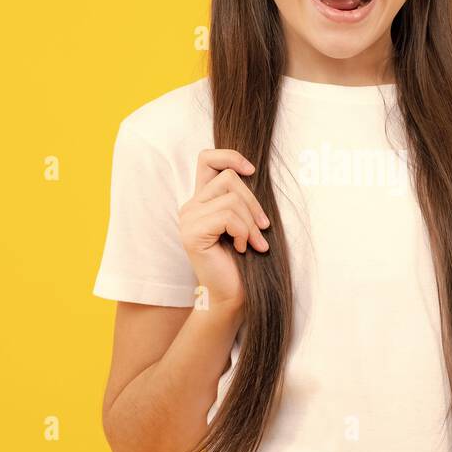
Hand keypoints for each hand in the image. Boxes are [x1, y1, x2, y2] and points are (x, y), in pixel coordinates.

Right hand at [177, 148, 270, 309]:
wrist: (232, 295)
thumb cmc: (243, 260)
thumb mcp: (245, 221)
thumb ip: (241, 198)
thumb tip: (252, 172)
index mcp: (201, 200)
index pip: (207, 159)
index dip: (230, 156)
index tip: (251, 171)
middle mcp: (190, 207)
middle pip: (228, 178)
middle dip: (253, 203)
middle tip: (263, 228)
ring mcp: (188, 219)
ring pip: (231, 199)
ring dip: (251, 223)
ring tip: (254, 244)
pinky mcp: (192, 233)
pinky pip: (228, 218)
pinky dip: (243, 233)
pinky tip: (242, 249)